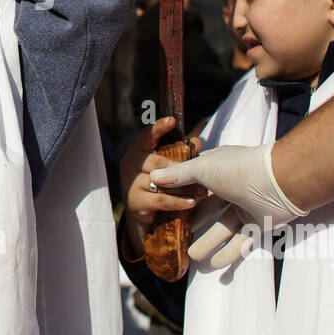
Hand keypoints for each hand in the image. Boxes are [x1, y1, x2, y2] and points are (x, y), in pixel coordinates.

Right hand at [119, 118, 201, 259]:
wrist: (141, 214)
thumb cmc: (157, 183)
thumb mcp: (167, 165)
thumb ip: (180, 153)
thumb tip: (198, 141)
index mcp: (138, 150)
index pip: (148, 135)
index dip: (159, 127)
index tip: (171, 120)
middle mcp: (131, 163)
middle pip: (159, 161)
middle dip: (182, 166)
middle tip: (202, 170)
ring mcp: (131, 183)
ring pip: (162, 181)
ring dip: (184, 186)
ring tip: (202, 191)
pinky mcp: (135, 202)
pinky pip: (161, 200)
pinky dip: (178, 202)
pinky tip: (191, 203)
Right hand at [150, 143, 306, 267]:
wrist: (281, 181)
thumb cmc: (239, 169)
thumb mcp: (202, 169)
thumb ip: (178, 175)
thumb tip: (154, 177)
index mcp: (217, 169)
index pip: (194, 182)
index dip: (181, 194)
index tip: (165, 207)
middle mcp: (230, 186)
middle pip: (208, 208)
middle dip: (193, 222)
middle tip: (177, 236)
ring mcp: (245, 205)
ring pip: (223, 228)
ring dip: (208, 242)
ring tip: (192, 257)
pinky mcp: (259, 223)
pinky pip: (242, 240)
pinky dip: (229, 253)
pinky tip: (215, 266)